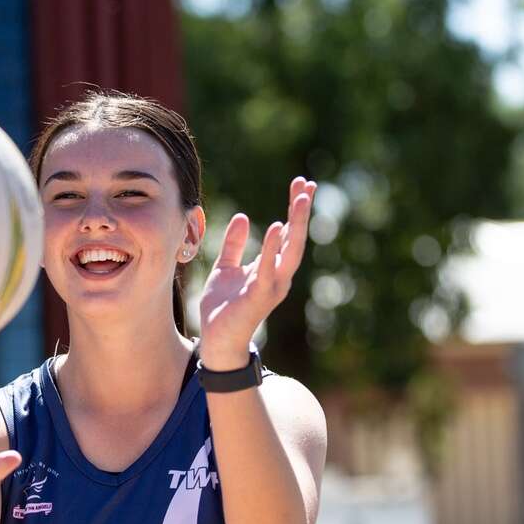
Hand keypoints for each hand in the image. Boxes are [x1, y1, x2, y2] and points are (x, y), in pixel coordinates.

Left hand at [197, 176, 315, 368]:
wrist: (216, 339)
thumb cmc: (223, 308)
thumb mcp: (225, 268)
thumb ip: (234, 245)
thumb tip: (244, 216)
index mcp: (272, 268)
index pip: (288, 233)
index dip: (295, 210)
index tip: (301, 184)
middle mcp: (279, 276)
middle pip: (296, 238)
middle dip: (302, 211)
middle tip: (308, 184)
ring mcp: (272, 286)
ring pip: (291, 250)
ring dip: (297, 224)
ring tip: (301, 198)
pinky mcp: (259, 296)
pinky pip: (268, 268)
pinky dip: (273, 248)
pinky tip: (277, 226)